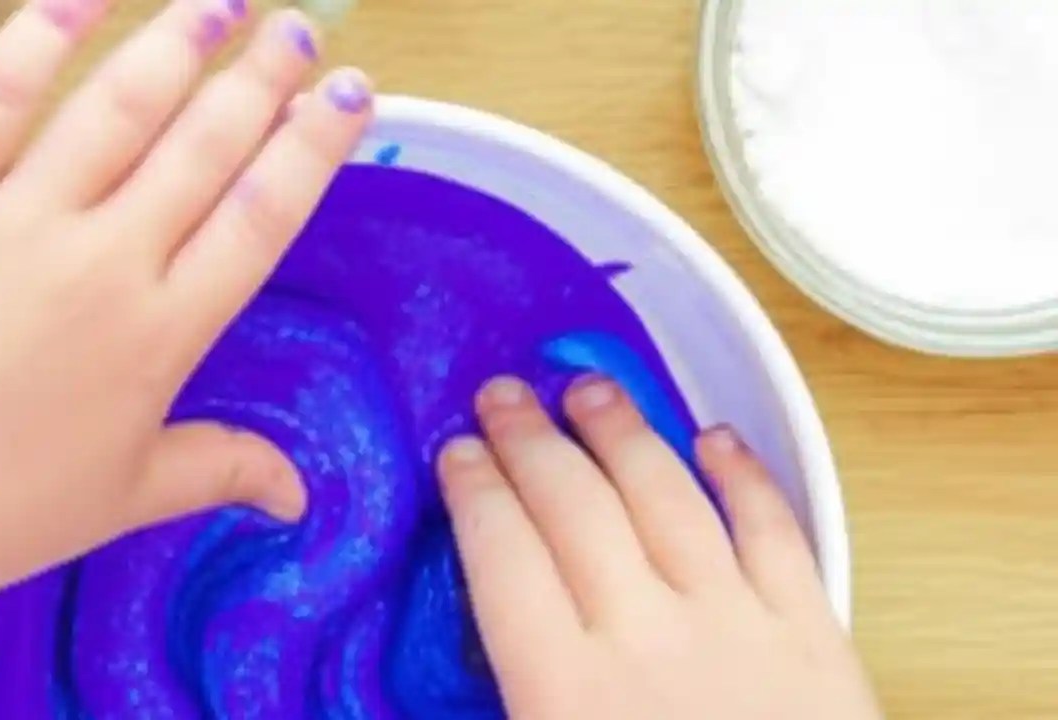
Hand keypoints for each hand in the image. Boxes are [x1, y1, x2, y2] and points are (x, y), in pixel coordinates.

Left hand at [0, 0, 370, 693]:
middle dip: (262, 80)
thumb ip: (220, 468)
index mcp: (161, 334)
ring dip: (176, 47)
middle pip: (202, 148)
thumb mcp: (122, 500)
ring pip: (114, 111)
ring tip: (220, 5)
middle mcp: (103, 262)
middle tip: (300, 30)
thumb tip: (300, 497)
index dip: (314, 147)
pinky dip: (36, 42)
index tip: (352, 95)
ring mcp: (12, 222)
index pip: (260, 217)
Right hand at [437, 376, 881, 719]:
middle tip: (503, 394)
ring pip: (666, 496)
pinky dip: (744, 476)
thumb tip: (448, 667)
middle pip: (575, 507)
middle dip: (531, 440)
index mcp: (566, 691)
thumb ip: (501, 707)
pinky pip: (775, 531)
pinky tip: (715, 438)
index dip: (476, 491)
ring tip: (589, 390)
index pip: (504, 557)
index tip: (458, 449)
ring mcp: (736, 625)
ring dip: (622, 433)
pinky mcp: (813, 633)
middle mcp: (646, 638)